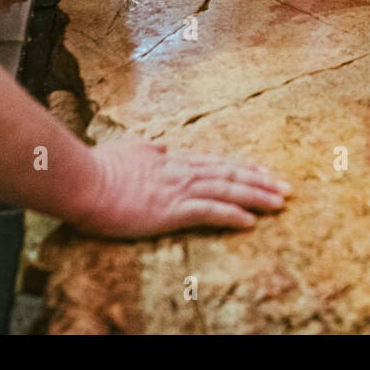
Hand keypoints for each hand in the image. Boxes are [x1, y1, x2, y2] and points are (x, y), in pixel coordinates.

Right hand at [71, 137, 291, 237]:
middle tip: (287, 188)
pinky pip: (209, 212)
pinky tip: (250, 221)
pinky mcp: (170, 210)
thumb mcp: (128, 150)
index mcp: (172, 160)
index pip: (217, 163)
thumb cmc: (98, 167)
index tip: (265, 172)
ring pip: (227, 190)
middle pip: (230, 175)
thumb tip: (161, 147)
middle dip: (262, 182)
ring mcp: (177, 190)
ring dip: (256, 197)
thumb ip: (148, 149)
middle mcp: (181, 171)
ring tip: (280, 203)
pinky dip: (232, 215)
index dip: (244, 168)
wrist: (82, 180)